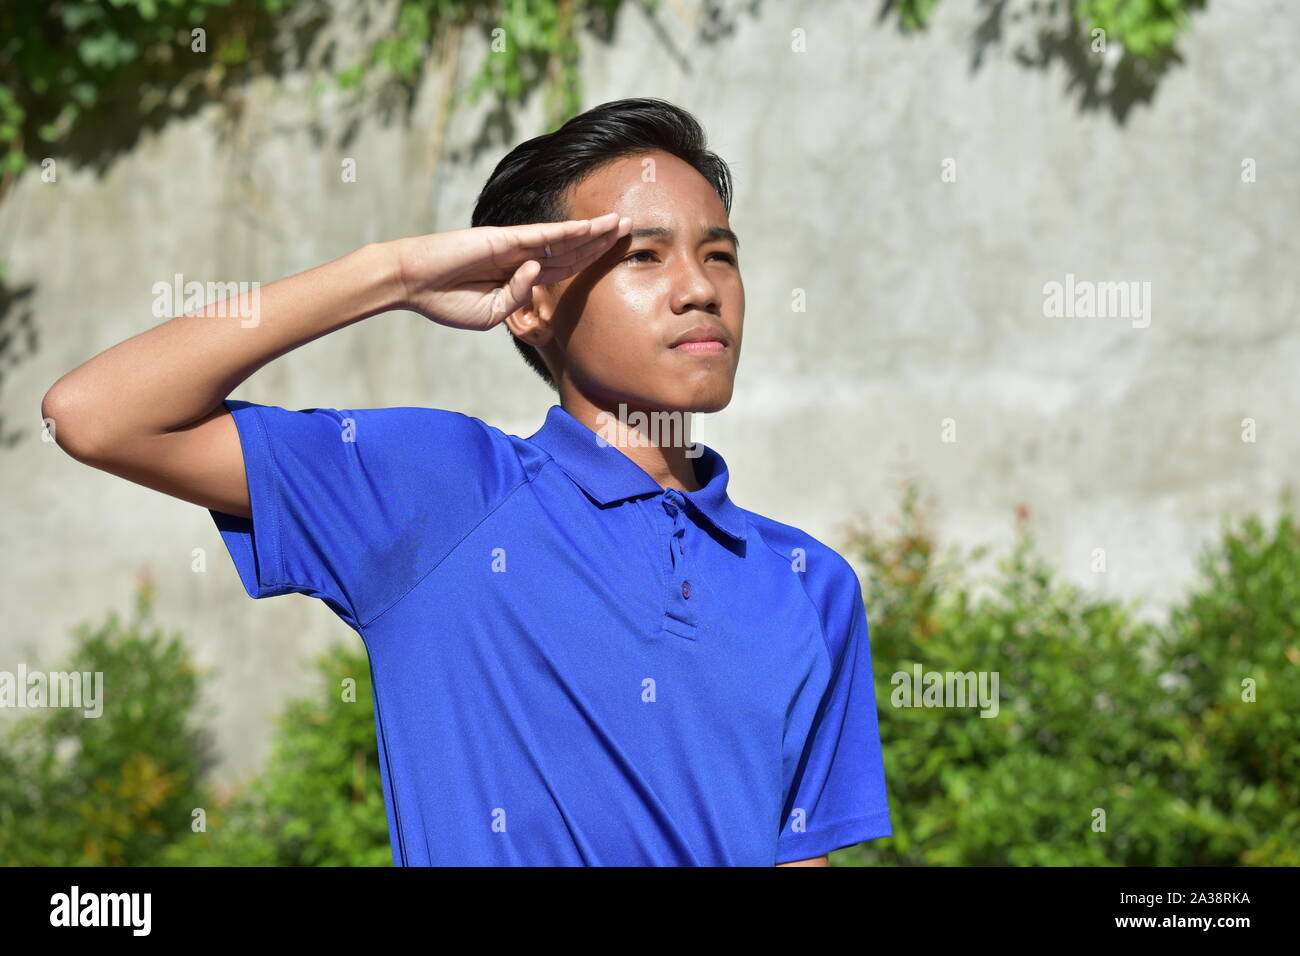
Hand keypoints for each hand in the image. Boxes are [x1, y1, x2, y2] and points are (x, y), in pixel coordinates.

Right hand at [390, 212, 631, 330]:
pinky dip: (565, 232)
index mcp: (521, 279)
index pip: (565, 269)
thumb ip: (518, 298)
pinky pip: (541, 236)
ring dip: (593, 231)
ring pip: (563, 240)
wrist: (413, 284)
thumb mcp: (491, 314)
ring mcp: (514, 246)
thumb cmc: (447, 301)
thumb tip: (535, 272)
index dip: (591, 262)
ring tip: (621, 223)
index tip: (615, 257)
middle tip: (631, 230)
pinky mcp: (502, 239)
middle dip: (602, 242)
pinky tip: (589, 228)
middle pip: (572, 251)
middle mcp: (523, 258)